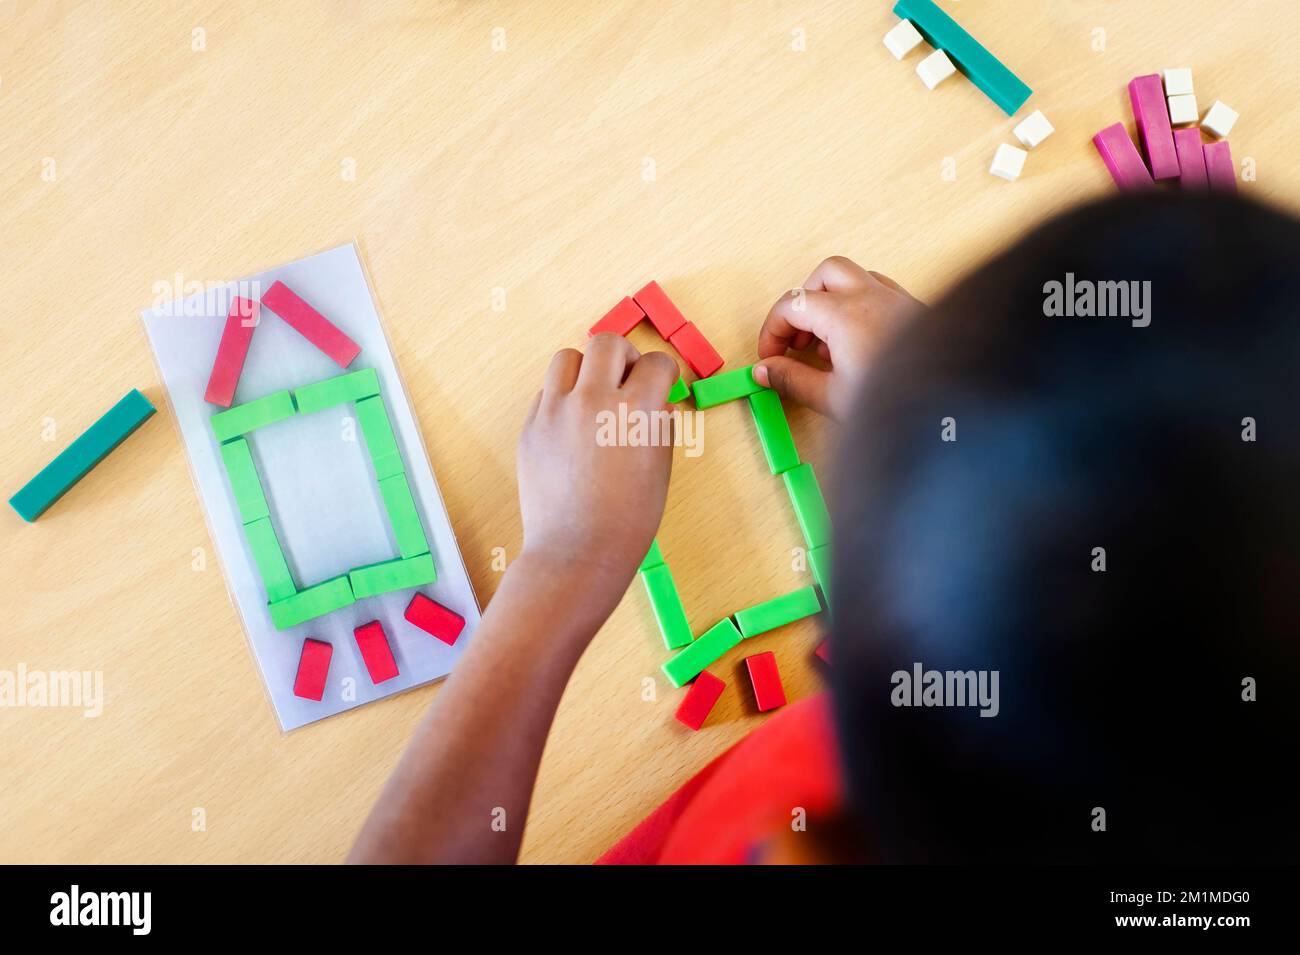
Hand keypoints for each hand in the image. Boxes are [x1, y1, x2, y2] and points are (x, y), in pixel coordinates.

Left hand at [516, 334, 678, 588]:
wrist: (577, 552)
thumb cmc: (629, 519)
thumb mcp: (660, 467)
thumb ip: (658, 423)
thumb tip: (655, 400)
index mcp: (635, 410)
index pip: (656, 363)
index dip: (664, 374)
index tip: (661, 383)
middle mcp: (593, 401)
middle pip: (606, 343)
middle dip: (624, 357)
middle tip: (626, 380)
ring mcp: (555, 412)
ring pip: (567, 358)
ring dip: (586, 370)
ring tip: (594, 397)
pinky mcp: (531, 427)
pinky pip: (547, 393)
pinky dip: (563, 399)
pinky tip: (573, 428)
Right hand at [754, 256, 920, 419]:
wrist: (949, 411)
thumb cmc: (899, 406)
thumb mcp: (833, 398)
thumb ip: (792, 379)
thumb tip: (766, 371)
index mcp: (847, 315)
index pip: (793, 304)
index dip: (773, 329)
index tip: (771, 356)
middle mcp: (874, 298)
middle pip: (824, 274)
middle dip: (803, 302)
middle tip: (795, 338)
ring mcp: (899, 301)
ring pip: (855, 277)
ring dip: (832, 300)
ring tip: (826, 344)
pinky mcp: (916, 312)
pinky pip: (881, 291)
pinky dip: (860, 305)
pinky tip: (857, 340)